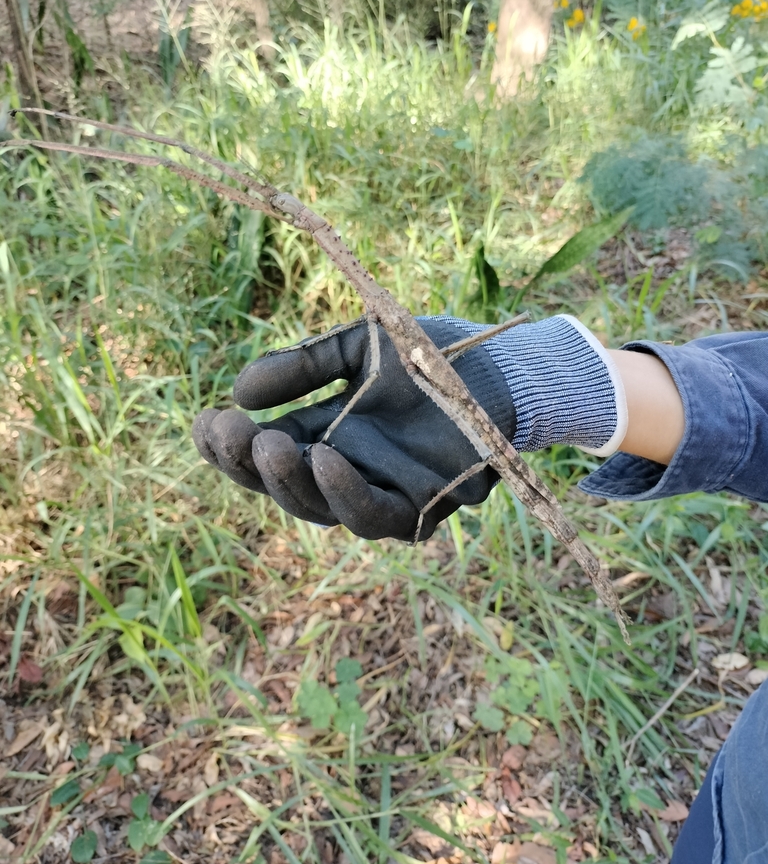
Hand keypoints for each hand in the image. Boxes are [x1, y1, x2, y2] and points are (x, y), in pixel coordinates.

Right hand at [191, 318, 516, 541]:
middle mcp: (349, 470)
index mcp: (326, 435)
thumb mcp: (357, 348)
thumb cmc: (430, 355)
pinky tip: (324, 458)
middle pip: (285, 486)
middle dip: (249, 464)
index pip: (265, 453)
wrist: (502, 362)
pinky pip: (380, 515)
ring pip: (323, 510)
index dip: (229, 447)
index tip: (202, 422)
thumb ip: (304, 366)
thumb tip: (238, 390)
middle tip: (229, 431)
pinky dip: (348, 494)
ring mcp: (385, 490)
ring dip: (290, 482)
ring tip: (267, 444)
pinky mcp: (426, 504)